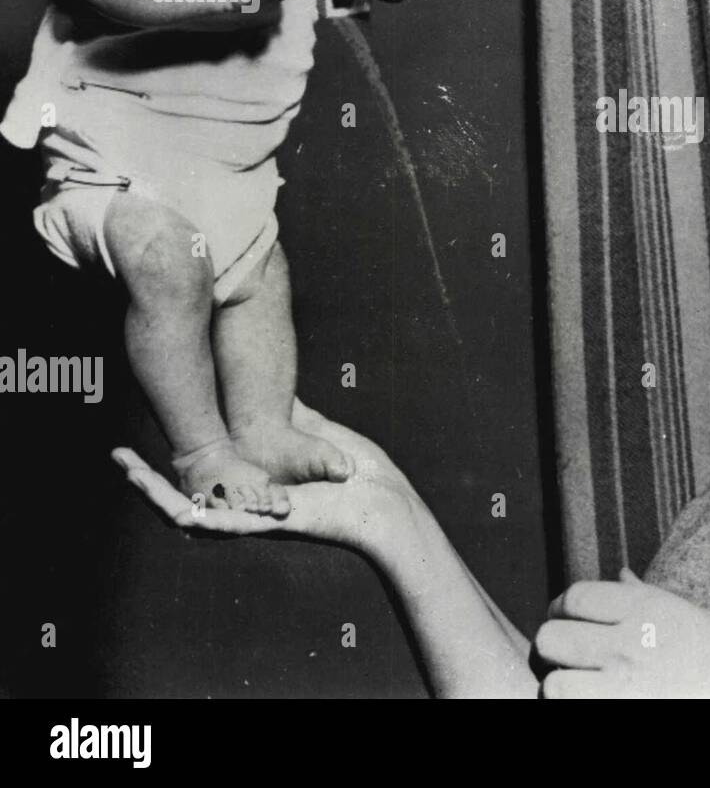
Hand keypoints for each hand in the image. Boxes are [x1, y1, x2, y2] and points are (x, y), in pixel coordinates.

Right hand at [111, 400, 416, 552]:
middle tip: (116, 458)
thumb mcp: (319, 437)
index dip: (166, 463)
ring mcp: (253, 517)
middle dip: (145, 478)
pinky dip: (199, 517)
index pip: (200, 473)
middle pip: (182, 494)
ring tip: (127, 474)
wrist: (382, 498)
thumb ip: (296, 422)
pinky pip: (225, 524)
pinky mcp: (268, 524)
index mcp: (252, 485)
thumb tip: (285, 395)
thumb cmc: (358, 470)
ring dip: (158, 494)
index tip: (137, 444)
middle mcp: (246, 504)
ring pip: (191, 512)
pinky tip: (178, 511)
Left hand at [533, 569, 709, 697]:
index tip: (564, 619)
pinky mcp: (623, 719)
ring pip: (553, 686)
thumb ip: (646, 596)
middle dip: (553, 648)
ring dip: (560, 688)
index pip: (574, 597)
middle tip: (566, 658)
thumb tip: (620, 574)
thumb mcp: (692, 616)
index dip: (560, 608)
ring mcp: (624, 689)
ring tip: (577, 688)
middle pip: (551, 639)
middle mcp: (630, 645)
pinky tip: (592, 706)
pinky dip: (576, 709)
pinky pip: (573, 712)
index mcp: (648, 609)